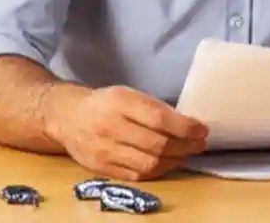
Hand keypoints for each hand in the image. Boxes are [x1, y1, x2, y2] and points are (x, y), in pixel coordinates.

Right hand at [44, 84, 208, 180]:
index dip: (185, 127)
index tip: (202, 130)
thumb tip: (188, 124)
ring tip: (186, 154)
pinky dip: (157, 171)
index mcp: (120, 102)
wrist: (67, 117)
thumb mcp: (128, 94)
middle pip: (157, 144)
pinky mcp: (101, 168)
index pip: (159, 118)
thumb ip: (153, 108)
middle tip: (200, 144)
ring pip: (148, 163)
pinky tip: (167, 162)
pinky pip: (136, 175)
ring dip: (174, 160)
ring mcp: (104, 151)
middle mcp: (110, 127)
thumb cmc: (105, 103)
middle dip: (185, 146)